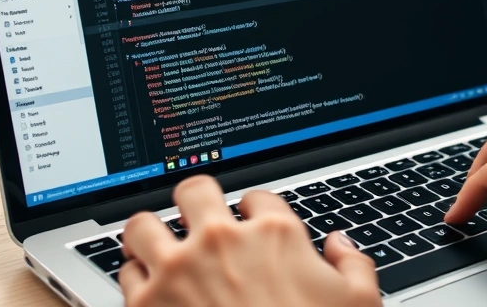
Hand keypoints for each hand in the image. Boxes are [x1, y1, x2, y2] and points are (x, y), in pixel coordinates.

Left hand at [119, 175, 381, 306]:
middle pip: (193, 190)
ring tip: (154, 245)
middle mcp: (221, 242)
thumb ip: (353, 266)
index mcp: (274, 235)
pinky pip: (125, 274)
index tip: (250, 223)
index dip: (254, 210)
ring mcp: (178, 271)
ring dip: (149, 235)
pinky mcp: (146, 305)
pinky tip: (146, 288)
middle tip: (195, 219)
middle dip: (194, 202)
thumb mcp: (361, 305)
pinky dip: (134, 278)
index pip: (257, 197)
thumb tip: (339, 245)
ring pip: (143, 225)